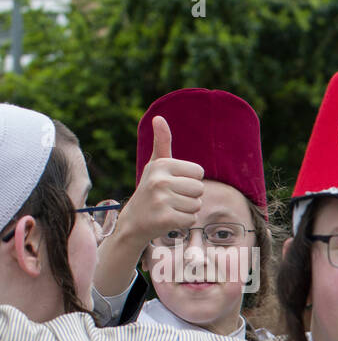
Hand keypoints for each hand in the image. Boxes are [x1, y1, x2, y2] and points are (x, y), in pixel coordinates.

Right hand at [115, 116, 204, 247]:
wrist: (134, 221)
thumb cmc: (151, 189)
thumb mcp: (155, 165)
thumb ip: (161, 143)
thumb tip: (158, 117)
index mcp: (161, 165)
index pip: (199, 172)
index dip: (190, 180)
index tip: (173, 184)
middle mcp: (160, 180)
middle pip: (200, 189)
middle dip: (190, 196)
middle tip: (171, 198)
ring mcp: (161, 200)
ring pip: (197, 205)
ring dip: (187, 210)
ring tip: (169, 208)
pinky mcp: (165, 219)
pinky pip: (192, 220)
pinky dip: (184, 222)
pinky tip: (169, 219)